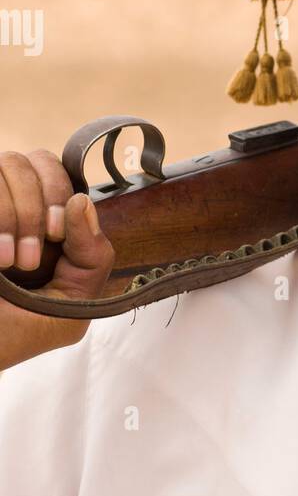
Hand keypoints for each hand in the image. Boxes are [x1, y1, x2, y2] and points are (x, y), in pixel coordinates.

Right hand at [0, 150, 115, 370]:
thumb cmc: (13, 335)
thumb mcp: (68, 305)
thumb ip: (91, 258)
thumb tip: (83, 201)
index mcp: (41, 221)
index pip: (57, 171)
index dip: (59, 192)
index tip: (56, 232)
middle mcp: (10, 204)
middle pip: (35, 160)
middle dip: (37, 205)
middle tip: (31, 256)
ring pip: (9, 163)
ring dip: (14, 215)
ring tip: (7, 263)